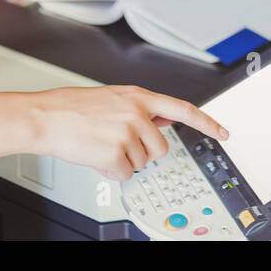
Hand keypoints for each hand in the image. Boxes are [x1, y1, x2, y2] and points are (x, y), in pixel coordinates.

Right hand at [28, 86, 229, 181]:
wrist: (47, 117)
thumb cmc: (73, 108)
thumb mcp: (113, 98)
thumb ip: (140, 108)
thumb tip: (162, 120)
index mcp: (139, 97)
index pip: (183, 109)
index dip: (207, 123)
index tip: (223, 132)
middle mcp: (137, 113)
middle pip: (161, 148)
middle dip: (143, 152)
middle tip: (119, 143)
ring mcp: (128, 133)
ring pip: (142, 162)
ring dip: (124, 161)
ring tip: (102, 145)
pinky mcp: (117, 153)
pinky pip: (126, 174)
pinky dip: (112, 171)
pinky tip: (97, 156)